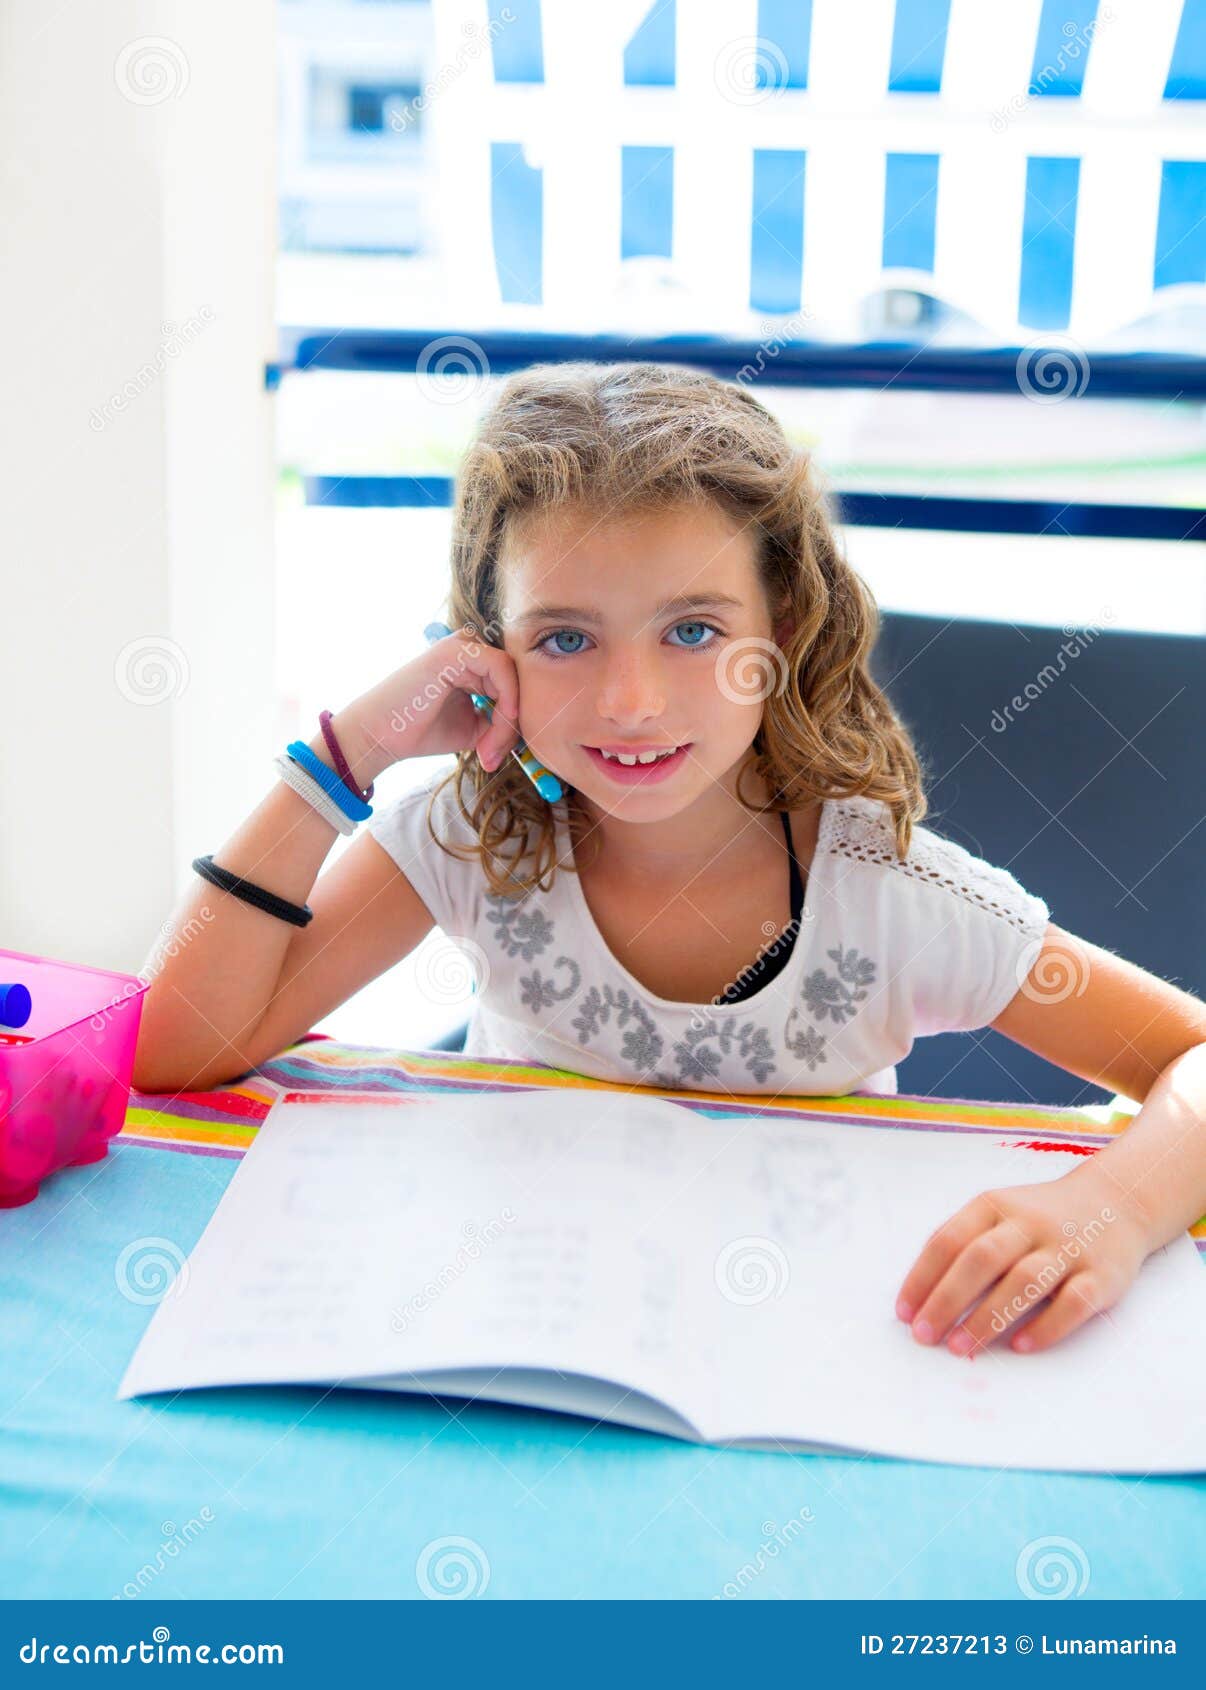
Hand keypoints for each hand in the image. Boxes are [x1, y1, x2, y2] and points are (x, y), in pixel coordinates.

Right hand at [344, 627, 522, 776]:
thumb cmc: (419, 731)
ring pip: (512, 674)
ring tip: (488, 747)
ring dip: (508, 716)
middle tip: (493, 755)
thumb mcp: (472, 729)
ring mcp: (460, 646)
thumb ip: (500, 723)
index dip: (513, 719)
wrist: (379, 736)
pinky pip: (500, 667)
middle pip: (516, 678)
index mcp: (471, 664)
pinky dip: (506, 697)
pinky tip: (499, 720)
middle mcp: (467, 649)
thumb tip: (527, 730)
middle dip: (512, 722)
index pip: (513, 683)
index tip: (496, 753)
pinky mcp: (454, 650)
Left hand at [894, 1164, 1152, 1355]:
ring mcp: (1068, 1248)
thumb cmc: (1039, 1217)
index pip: (949, 1239)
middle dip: (948, 1299)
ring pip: (1024, 1281)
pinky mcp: (1102, 1276)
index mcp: (995, 1206)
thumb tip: (920, 1296)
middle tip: (925, 1335)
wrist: (1117, 1201)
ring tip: (959, 1347)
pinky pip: (1074, 1303)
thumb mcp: (998, 1212)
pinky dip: (1046, 1327)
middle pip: (982, 1259)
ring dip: (988, 1317)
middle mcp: (1030, 1223)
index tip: (904, 1313)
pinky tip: (1020, 1346)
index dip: (922, 1277)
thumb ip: (963, 1243)